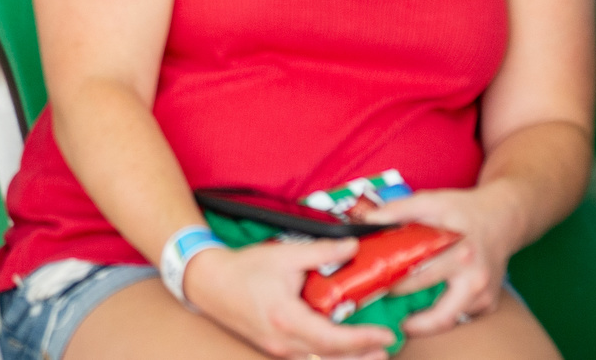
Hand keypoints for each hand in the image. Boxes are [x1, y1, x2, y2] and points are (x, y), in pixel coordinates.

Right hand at [180, 237, 397, 357]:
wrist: (209, 282)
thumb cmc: (244, 268)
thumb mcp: (284, 254)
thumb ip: (321, 252)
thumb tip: (353, 246)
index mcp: (287, 317)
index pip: (333, 338)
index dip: (362, 340)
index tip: (385, 336)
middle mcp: (283, 340)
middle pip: (330, 357)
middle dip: (362, 356)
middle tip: (386, 348)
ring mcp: (277, 348)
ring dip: (347, 359)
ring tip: (372, 353)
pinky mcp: (274, 347)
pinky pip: (306, 357)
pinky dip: (328, 355)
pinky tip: (340, 348)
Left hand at [372, 186, 529, 334]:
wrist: (501, 219)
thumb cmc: (462, 210)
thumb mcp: (430, 201)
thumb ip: (398, 210)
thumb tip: (368, 223)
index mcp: (459, 253)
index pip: (420, 278)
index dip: (394, 287)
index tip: (376, 289)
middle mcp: (475, 278)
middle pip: (439, 315)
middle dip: (410, 319)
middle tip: (388, 312)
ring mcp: (484, 294)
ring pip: (449, 321)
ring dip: (425, 324)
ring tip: (403, 319)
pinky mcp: (489, 304)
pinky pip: (460, 317)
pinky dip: (441, 316)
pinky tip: (425, 308)